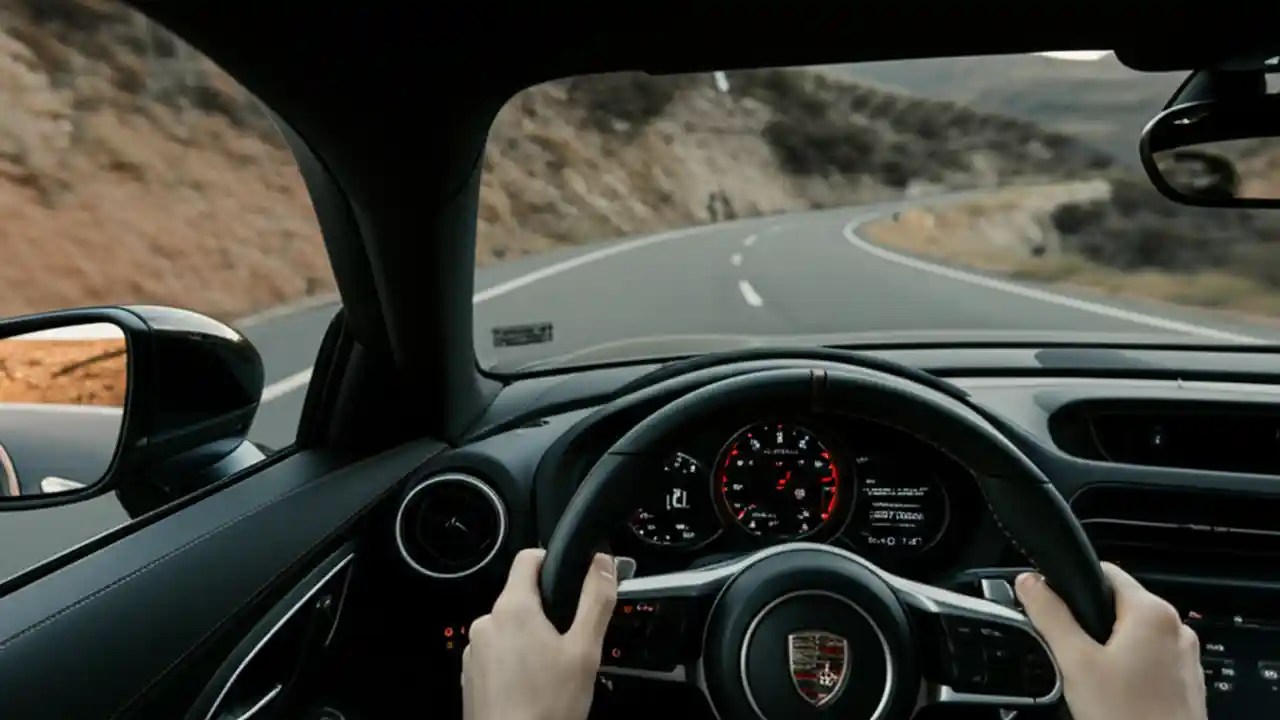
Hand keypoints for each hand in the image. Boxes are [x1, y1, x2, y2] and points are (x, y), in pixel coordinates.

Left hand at [462, 548, 617, 719]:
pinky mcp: (469, 676)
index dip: (552, 561)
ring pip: (509, 629)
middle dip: (547, 614)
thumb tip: (603, 562)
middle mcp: (486, 623)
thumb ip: (595, 600)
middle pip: (521, 598)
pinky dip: (514, 663)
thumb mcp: (585, 651)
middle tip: (571, 644)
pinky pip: (496, 655)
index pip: (528, 558)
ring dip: (530, 640)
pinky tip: (532, 687)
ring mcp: (473, 651)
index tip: (571, 580)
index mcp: (512, 608)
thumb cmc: (548, 706)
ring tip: (552, 673)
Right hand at [1016, 562, 1206, 719]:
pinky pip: (1148, 661)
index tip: (1052, 605)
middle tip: (1071, 656)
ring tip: (1092, 681)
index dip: (1072, 585)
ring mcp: (1184, 656)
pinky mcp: (1185, 681)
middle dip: (1088, 624)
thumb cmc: (1127, 717)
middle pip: (1117, 606)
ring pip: (1132, 636)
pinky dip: (1128, 669)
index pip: (1105, 572)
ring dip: (1107, 649)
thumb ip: (1050, 616)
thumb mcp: (1075, 662)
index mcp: (1152, 612)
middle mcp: (1176, 628)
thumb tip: (1030, 583)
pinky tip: (1114, 695)